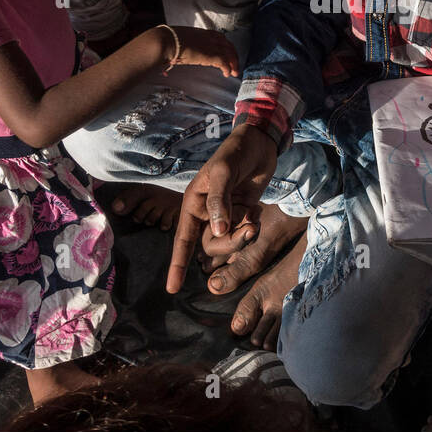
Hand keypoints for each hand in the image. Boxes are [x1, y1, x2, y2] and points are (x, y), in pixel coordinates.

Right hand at [165, 26, 238, 76]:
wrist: (166, 41)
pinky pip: (224, 62)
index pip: (220, 38)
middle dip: (233, 56)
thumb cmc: (168, 40)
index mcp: (203, 32)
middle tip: (235, 64)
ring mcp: (211, 45)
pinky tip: (227, 74)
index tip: (228, 52)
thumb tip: (185, 49)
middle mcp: (210, 38)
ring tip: (234, 72)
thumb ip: (189, 42)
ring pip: (229, 54)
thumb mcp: (182, 38)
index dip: (226, 46)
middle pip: (228, 46)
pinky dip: (227, 68)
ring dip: (233, 64)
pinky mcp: (210, 55)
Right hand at [168, 124, 277, 292]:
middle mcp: (206, 213)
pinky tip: (258, 211)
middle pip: (213, 246)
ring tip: (256, 219)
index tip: (171, 289)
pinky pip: (245, 233)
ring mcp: (225, 215)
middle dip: (232, 243)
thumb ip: (219, 201)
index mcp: (193, 204)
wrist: (259, 143)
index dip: (177, 264)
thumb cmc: (234, 153)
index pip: (182, 239)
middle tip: (250, 228)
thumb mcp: (223, 172)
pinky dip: (253, 227)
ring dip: (245, 237)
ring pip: (230, 243)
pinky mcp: (242, 214)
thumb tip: (217, 232)